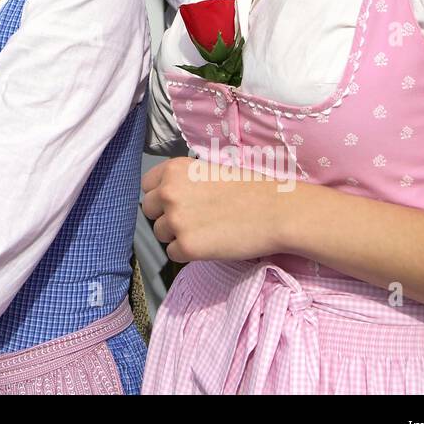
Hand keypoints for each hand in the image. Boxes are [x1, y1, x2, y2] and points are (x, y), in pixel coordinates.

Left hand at [140, 157, 292, 263]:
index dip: (160, 196)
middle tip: (192, 220)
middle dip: (165, 216)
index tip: (177, 202)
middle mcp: (168, 192)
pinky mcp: (186, 246)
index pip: (146, 186)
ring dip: (177, 235)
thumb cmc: (249, 189)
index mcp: (173, 169)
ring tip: (206, 231)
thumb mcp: (207, 171)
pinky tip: (210, 244)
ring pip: (160, 234)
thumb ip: (183, 182)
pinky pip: (174, 253)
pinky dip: (188, 253)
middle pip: (148, 211)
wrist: (276, 211)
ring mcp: (175, 220)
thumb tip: (166, 197)